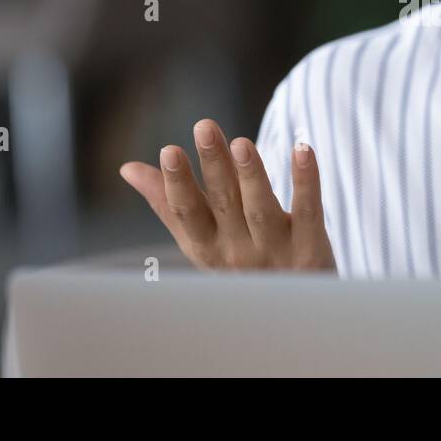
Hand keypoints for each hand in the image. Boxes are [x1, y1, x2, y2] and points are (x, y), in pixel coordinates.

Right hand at [119, 119, 334, 271]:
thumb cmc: (241, 267)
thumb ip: (168, 204)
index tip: (169, 150)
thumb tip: (128, 168)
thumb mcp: (202, 241)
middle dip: (214, 165)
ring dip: (252, 176)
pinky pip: (309, 211)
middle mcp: (239, 252)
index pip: (188, 213)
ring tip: (241, 142)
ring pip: (262, 210)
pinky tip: (303, 149)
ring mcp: (277, 252)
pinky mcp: (312, 248)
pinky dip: (306, 182)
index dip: (177, 183)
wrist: (294, 314)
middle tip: (205, 127)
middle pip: (225, 203)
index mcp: (208, 247)